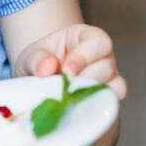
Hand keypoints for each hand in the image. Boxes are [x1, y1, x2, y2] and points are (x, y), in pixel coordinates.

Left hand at [13, 23, 127, 102]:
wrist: (38, 85)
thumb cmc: (38, 64)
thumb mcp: (30, 57)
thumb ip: (36, 60)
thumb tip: (48, 66)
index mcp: (84, 37)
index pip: (98, 41)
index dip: (84, 56)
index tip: (66, 70)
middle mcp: (100, 56)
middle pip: (107, 64)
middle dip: (87, 77)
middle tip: (68, 87)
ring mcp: (107, 77)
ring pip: (115, 84)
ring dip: (93, 93)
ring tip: (72, 98)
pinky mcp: (106, 96)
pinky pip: (113, 100)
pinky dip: (101, 105)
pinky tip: (82, 107)